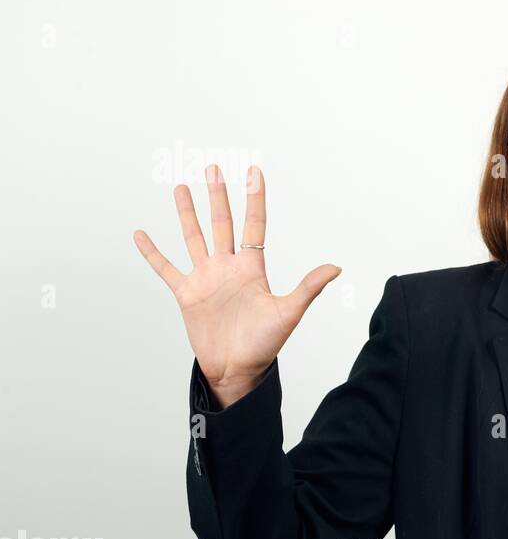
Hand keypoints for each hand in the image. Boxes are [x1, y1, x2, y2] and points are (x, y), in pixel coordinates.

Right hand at [133, 164, 341, 401]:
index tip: (253, 171)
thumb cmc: (265, 344)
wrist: (237, 370)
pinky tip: (141, 234)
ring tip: (181, 188)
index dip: (254, 198)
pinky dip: (152, 253)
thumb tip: (336, 267)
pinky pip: (165, 269)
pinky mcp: (186, 294)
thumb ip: (308, 288)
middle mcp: (228, 267)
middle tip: (212, 168)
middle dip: (218, 196)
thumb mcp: (288, 313)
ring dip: (187, 214)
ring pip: (194, 237)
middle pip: (222, 223)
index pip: (253, 224)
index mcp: (252, 268)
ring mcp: (205, 278)